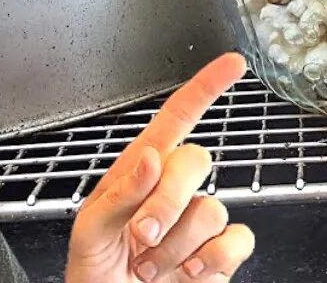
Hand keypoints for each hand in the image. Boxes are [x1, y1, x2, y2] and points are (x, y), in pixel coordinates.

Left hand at [65, 53, 255, 281]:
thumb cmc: (93, 277)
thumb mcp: (89, 234)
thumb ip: (117, 195)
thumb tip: (151, 159)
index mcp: (137, 175)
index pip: (174, 120)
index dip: (204, 89)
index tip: (231, 65)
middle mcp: (173, 193)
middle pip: (195, 161)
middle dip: (167, 201)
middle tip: (142, 236)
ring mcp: (198, 223)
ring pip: (212, 208)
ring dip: (177, 246)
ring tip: (151, 268)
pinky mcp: (221, 254)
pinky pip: (237, 239)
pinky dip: (213, 260)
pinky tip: (187, 273)